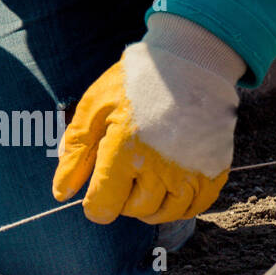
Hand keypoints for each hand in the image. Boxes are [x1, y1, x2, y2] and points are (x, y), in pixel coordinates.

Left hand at [52, 13, 245, 223]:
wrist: (190, 60)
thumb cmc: (135, 82)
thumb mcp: (94, 108)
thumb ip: (75, 153)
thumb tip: (62, 193)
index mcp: (124, 150)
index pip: (102, 208)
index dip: (94, 201)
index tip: (97, 186)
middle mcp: (159, 167)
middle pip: (131, 211)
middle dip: (120, 197)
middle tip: (124, 169)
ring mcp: (190, 172)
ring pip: (163, 214)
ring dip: (148, 204)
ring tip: (144, 176)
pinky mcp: (214, 170)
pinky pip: (194, 207)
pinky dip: (179, 204)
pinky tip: (170, 183)